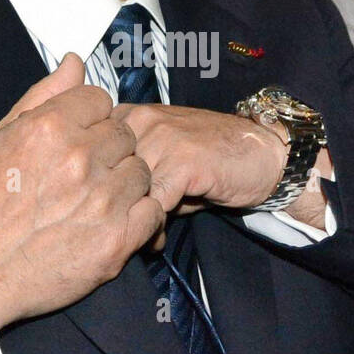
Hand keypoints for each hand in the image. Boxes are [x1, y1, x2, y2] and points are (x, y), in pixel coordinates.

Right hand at [0, 54, 163, 343]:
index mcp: (50, 127)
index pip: (101, 100)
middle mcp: (79, 159)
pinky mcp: (115, 241)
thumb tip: (76, 61)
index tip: (78, 139)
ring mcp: (101, 202)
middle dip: (109, 150)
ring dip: (125, 182)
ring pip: (142, 171)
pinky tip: (112, 221)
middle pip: (125, 134)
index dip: (90, 119)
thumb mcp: (1, 136)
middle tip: (85, 173)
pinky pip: (152, 211)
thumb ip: (43, 95)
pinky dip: (139, 216)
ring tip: (97, 199)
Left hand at [111, 104, 287, 235]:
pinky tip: (160, 237)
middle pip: (103, 172)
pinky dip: (154, 225)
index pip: (90, 151)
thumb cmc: (213, 160)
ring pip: (126, 189)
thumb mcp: (165, 160)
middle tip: (120, 234)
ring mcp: (162, 137)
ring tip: (141, 239)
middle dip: (110, 207)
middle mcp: (141, 119)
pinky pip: (154, 201)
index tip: (103, 213)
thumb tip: (105, 212)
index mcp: (131, 115)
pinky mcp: (183, 160)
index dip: (96, 187)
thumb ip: (132, 175)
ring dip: (132, 220)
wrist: (264, 154)